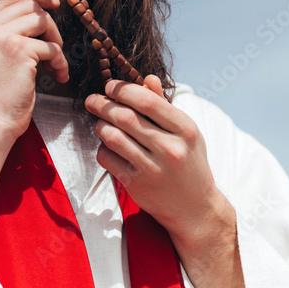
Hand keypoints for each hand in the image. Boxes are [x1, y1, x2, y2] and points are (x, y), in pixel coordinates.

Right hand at [0, 0, 68, 237]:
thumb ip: (4, 36)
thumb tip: (35, 15)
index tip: (52, 1)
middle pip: (28, 3)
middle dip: (50, 15)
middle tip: (60, 31)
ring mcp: (1, 37)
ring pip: (42, 20)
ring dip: (56, 40)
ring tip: (55, 62)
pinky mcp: (19, 51)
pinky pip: (52, 47)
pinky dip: (60, 62)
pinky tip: (58, 76)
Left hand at [85, 75, 228, 245]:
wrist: (195, 208)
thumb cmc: (189, 164)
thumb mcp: (187, 134)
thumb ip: (165, 105)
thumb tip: (147, 79)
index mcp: (185, 130)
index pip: (147, 101)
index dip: (123, 89)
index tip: (110, 86)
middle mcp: (170, 148)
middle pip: (125, 117)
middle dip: (103, 104)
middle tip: (93, 100)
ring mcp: (152, 168)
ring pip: (112, 137)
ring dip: (100, 125)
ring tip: (100, 122)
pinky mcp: (136, 184)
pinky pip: (108, 158)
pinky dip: (102, 148)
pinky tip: (108, 146)